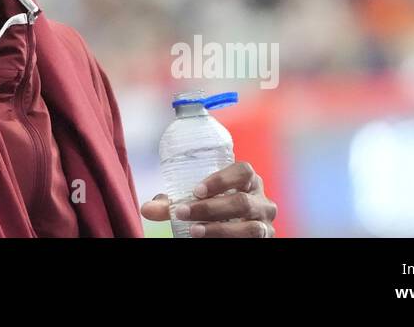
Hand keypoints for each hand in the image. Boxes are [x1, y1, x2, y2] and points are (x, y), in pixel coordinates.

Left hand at [140, 161, 277, 237]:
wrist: (232, 230)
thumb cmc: (212, 208)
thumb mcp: (194, 202)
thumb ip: (171, 204)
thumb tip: (147, 209)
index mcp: (249, 181)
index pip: (243, 171)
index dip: (221, 179)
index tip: (196, 191)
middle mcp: (262, 200)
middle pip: (243, 202)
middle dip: (210, 209)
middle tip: (182, 212)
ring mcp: (265, 223)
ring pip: (251, 227)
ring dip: (220, 230)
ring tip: (194, 231)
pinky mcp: (266, 240)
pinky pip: (253, 242)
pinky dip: (230, 240)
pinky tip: (210, 242)